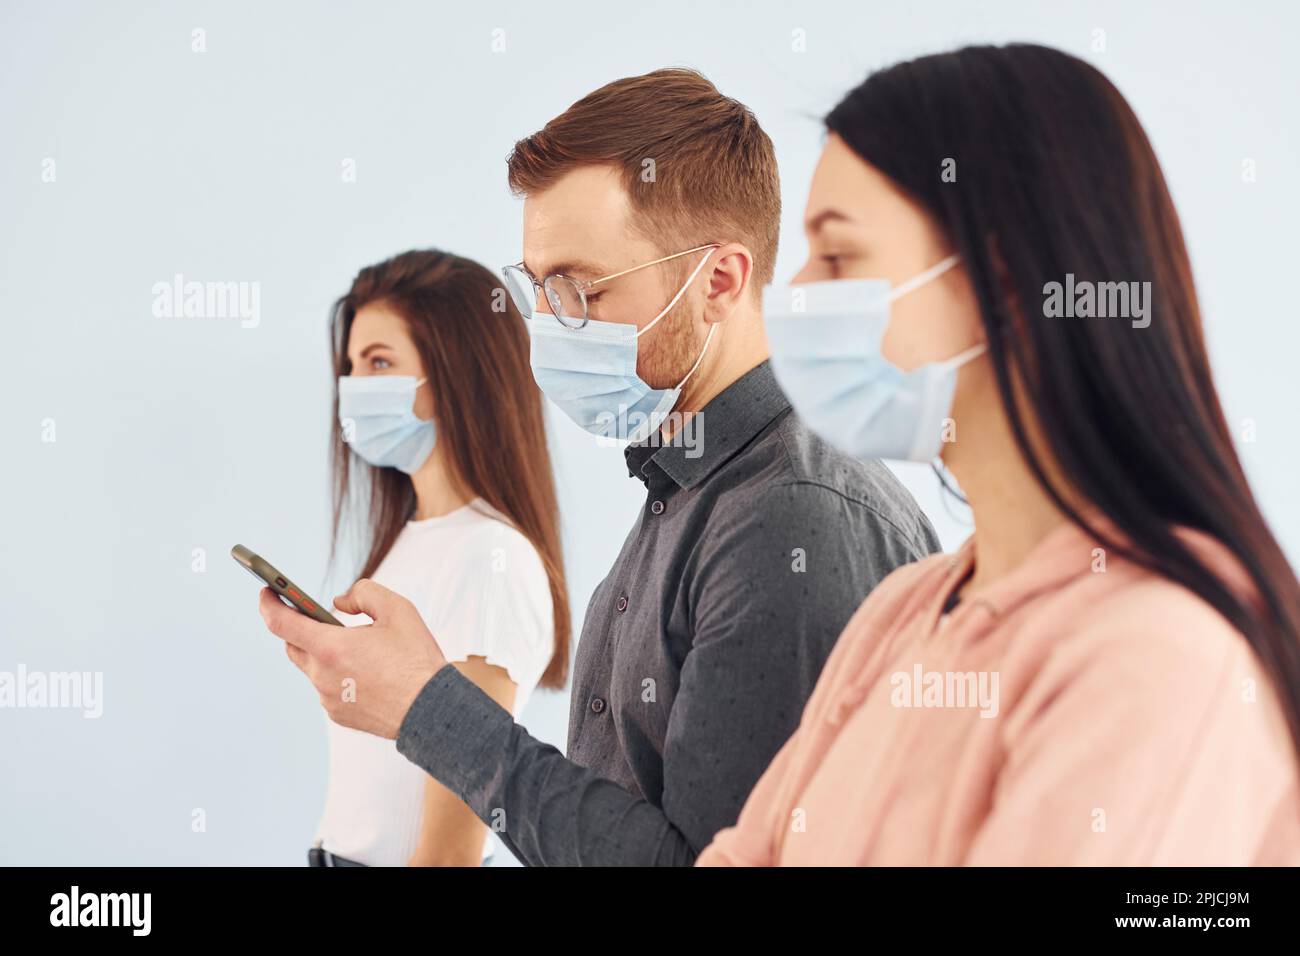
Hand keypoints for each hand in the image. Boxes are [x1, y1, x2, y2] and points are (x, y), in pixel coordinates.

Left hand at [259, 579, 447, 738]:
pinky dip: (337, 675)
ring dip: (324, 653)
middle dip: (298, 628)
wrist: (431, 710)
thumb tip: (338, 601)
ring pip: (313, 668)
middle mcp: (321, 675)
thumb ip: (364, 593)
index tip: (265, 592)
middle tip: (313, 615)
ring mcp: (327, 698)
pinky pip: (327, 688)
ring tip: (352, 646)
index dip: (268, 604)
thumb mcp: (397, 609)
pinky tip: (364, 672)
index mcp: (331, 647)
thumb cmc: (416, 659)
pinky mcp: (338, 714)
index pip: (280, 623)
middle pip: (293, 646)